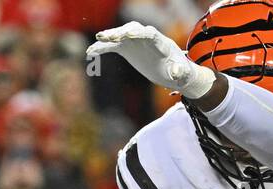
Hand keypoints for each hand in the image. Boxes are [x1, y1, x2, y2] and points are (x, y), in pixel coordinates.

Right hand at [87, 22, 215, 98]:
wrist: (173, 72)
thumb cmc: (179, 72)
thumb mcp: (181, 74)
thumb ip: (179, 72)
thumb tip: (175, 73)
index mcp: (160, 42)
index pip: (150, 34)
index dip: (140, 33)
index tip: (129, 34)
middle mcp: (146, 37)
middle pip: (133, 30)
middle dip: (122, 32)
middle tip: (111, 36)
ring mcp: (135, 42)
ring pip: (121, 35)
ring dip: (110, 36)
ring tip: (99, 39)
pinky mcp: (127, 49)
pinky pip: (113, 46)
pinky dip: (102, 48)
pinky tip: (90, 52)